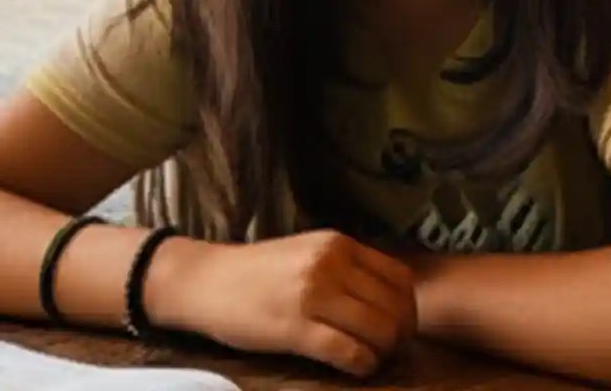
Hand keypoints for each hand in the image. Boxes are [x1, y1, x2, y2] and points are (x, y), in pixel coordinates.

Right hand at [154, 230, 417, 377]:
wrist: (204, 282)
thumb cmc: (255, 273)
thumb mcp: (306, 252)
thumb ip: (346, 266)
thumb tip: (391, 300)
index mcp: (336, 244)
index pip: (402, 279)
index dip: (406, 309)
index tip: (394, 325)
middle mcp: (330, 264)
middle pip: (397, 309)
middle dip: (399, 336)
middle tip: (385, 349)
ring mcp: (313, 295)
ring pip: (380, 332)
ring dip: (382, 353)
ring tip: (368, 357)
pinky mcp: (297, 328)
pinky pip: (351, 353)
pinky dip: (361, 365)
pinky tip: (352, 366)